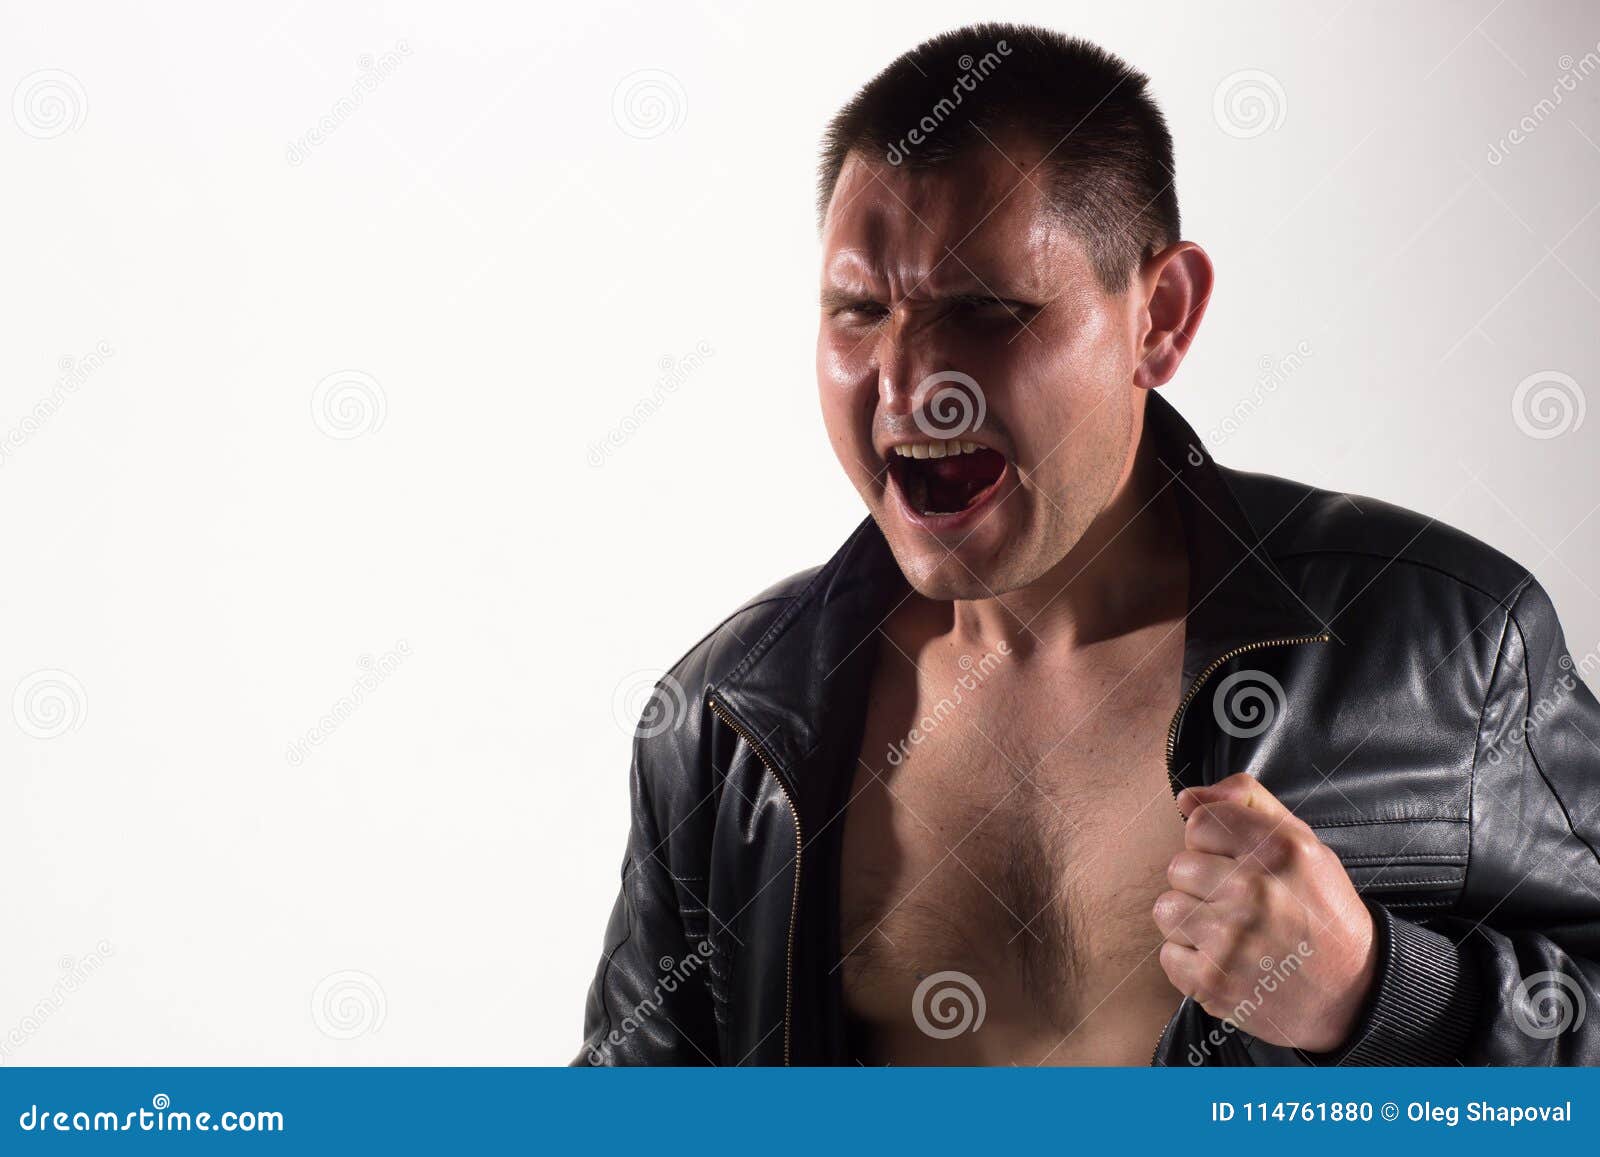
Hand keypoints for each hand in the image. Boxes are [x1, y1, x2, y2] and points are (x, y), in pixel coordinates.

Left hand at [1152, 772, 1377, 1052]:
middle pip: (1178, 866)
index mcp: (1278, 850)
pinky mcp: (1213, 981)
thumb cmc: (1322, 911)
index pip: (1199, 823)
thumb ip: (1246, 804)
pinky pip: (1168, 954)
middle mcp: (1254, 892)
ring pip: (1167, 909)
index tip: (1236, 864)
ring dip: (1192, 922)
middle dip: (1202, 884)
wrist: (1354, 993)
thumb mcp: (1302, 844)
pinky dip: (1191, 962)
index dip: (1213, 844)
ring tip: (1231, 933)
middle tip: (1239, 904)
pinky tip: (1226, 962)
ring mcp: (1231, 940)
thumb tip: (1186, 796)